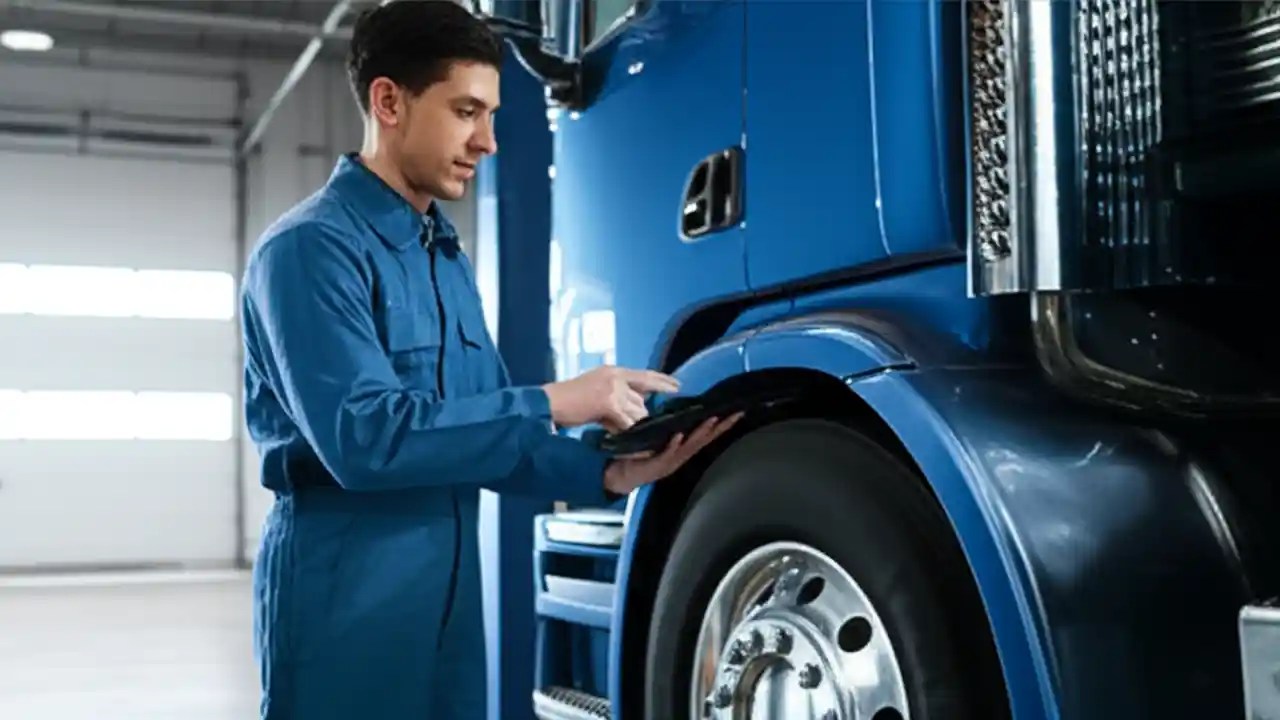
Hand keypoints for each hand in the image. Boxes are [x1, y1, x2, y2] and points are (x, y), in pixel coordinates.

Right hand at [542, 365, 679, 430]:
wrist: (550, 403)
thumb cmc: (567, 401)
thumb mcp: (595, 392)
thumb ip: (615, 396)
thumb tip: (632, 409)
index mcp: (613, 372)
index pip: (644, 375)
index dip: (663, 380)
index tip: (678, 385)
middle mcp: (616, 377)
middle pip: (641, 399)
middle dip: (645, 416)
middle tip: (653, 428)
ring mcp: (613, 389)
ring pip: (636, 412)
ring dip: (637, 428)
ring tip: (643, 440)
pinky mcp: (609, 404)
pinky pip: (627, 423)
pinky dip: (630, 435)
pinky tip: (634, 444)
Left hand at [603, 412, 743, 495]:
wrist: (622, 475)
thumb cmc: (642, 455)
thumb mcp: (661, 440)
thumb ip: (673, 428)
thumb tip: (683, 408)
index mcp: (684, 448)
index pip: (707, 434)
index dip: (723, 424)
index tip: (738, 411)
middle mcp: (681, 456)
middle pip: (704, 439)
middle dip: (720, 427)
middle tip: (734, 414)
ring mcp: (670, 462)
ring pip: (689, 446)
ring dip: (701, 433)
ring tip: (712, 420)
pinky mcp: (655, 465)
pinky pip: (666, 454)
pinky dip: (673, 445)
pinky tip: (679, 436)